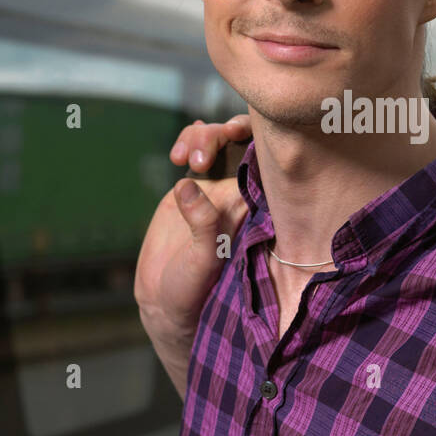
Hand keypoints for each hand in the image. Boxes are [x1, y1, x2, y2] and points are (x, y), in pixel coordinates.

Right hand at [135, 115, 251, 388]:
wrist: (168, 303)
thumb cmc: (196, 290)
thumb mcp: (204, 260)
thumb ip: (202, 225)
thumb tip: (187, 184)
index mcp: (256, 207)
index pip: (267, 162)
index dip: (259, 138)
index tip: (236, 135)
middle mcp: (241, 191)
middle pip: (242, 143)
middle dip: (223, 132)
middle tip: (202, 154)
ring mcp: (215, 186)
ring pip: (216, 142)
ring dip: (201, 138)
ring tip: (183, 157)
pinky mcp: (190, 188)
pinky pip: (194, 151)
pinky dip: (187, 141)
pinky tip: (178, 153)